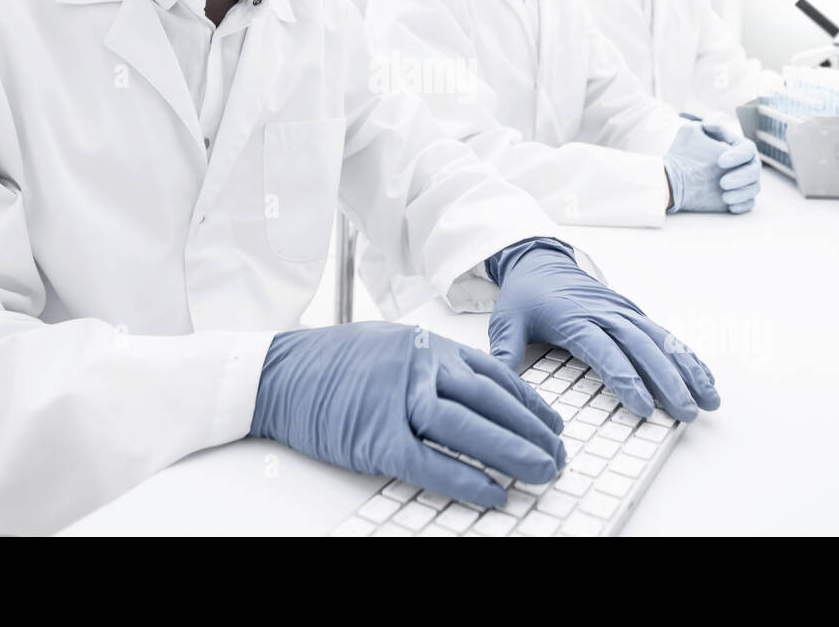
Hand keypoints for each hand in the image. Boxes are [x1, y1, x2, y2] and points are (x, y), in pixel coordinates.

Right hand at [249, 321, 565, 507]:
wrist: (279, 372)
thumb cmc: (333, 360)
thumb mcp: (391, 342)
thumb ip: (433, 362)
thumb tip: (475, 390)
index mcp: (428, 346)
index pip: (494, 375)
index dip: (530, 402)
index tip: (554, 424)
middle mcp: (420, 368)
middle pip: (490, 402)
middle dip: (532, 431)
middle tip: (559, 455)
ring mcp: (398, 401)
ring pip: (468, 429)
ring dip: (511, 453)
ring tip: (542, 473)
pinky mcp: (375, 437)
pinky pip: (429, 463)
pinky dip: (464, 481)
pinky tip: (492, 495)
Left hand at [486, 238, 719, 422]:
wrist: (541, 260)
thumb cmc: (524, 296)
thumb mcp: (505, 320)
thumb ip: (504, 351)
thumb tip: (496, 383)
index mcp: (574, 316)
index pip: (604, 350)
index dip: (625, 378)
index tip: (642, 407)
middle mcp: (606, 312)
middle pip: (642, 348)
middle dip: (667, 381)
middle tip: (685, 412)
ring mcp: (624, 311)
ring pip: (661, 341)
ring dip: (687, 370)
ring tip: (709, 399)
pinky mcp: (634, 313)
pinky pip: (665, 336)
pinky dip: (687, 356)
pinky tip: (706, 378)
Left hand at [664, 121, 760, 213]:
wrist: (673, 178)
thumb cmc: (684, 153)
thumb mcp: (691, 133)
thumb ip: (705, 126)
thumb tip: (713, 125)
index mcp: (738, 148)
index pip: (747, 149)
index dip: (737, 156)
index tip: (720, 162)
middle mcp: (744, 165)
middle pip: (754, 170)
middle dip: (740, 177)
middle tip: (722, 183)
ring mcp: (743, 183)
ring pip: (753, 188)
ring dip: (741, 193)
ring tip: (725, 197)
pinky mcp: (738, 199)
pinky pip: (748, 204)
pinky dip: (742, 205)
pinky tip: (731, 206)